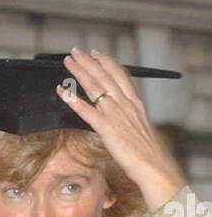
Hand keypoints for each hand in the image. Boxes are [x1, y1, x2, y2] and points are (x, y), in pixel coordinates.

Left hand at [56, 46, 185, 212]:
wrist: (153, 164)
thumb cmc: (147, 152)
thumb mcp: (141, 128)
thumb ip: (131, 117)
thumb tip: (123, 114)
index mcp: (135, 103)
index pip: (120, 75)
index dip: (107, 62)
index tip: (97, 53)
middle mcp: (125, 104)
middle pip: (104, 76)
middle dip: (88, 62)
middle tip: (75, 51)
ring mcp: (116, 114)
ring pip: (95, 87)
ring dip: (79, 72)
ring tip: (68, 62)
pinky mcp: (106, 128)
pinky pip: (86, 111)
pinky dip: (72, 99)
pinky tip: (62, 91)